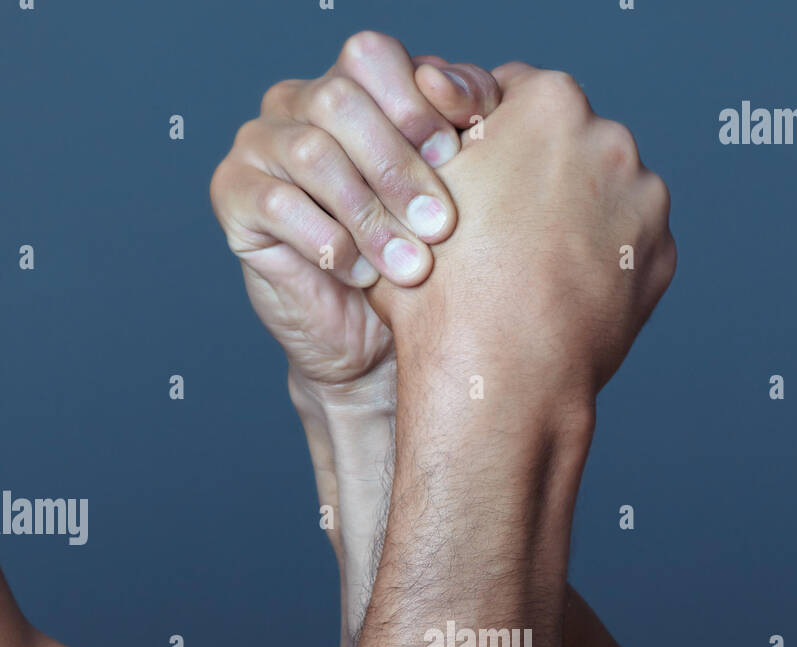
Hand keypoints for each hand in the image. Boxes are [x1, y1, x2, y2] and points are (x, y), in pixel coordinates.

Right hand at [210, 31, 500, 405]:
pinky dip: (330, 243)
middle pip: (340, 100)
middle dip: (398, 167)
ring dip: (370, 216)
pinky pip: (280, 206)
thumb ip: (460, 134)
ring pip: (312, 154)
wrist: (369, 342)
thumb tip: (468, 100)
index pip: (372, 58)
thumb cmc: (413, 260)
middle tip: (442, 226)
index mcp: (348, 86)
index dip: (415, 103)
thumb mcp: (448, 195)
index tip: (453, 156)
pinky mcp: (232, 196)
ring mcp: (257, 146)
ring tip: (411, 267)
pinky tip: (361, 275)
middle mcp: (295, 103)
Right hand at [369, 62, 676, 421]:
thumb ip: (438, 146)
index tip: (472, 176)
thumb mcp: (412, 196)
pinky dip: (601, 261)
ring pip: (603, 193)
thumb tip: (443, 137)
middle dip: (538, 174)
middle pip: (566, 143)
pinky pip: (625, 245)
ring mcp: (644, 199)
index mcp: (548, 103)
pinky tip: (563, 292)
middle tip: (500, 229)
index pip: (512, 94)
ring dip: (575, 216)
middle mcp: (609, 137)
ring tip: (532, 267)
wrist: (502, 382)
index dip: (485, 137)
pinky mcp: (660, 256)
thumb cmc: (445, 292)